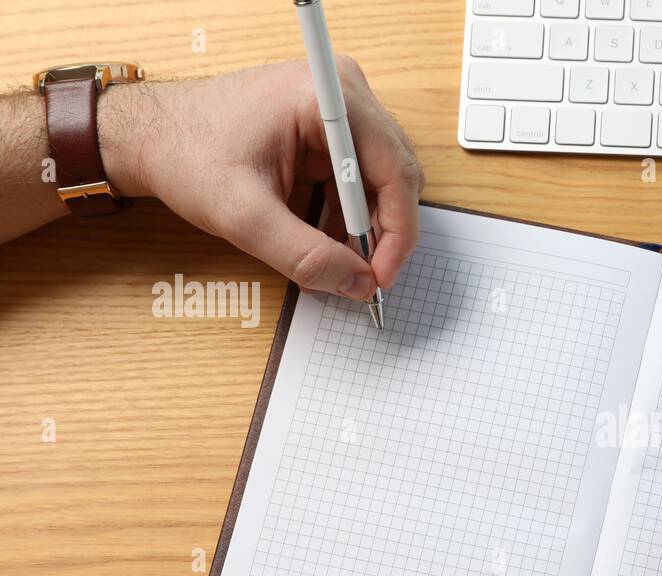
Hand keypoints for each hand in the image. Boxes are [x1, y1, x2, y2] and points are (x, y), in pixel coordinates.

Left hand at [97, 59, 422, 300]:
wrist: (151, 135)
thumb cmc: (187, 155)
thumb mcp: (243, 216)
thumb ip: (304, 255)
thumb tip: (357, 284)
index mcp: (327, 97)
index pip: (395, 171)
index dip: (398, 232)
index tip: (380, 276)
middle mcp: (343, 93)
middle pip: (396, 176)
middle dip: (381, 233)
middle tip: (360, 277)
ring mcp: (339, 109)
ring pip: (381, 182)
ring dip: (364, 228)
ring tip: (335, 261)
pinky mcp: (329, 128)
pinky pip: (360, 179)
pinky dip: (349, 216)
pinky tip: (325, 239)